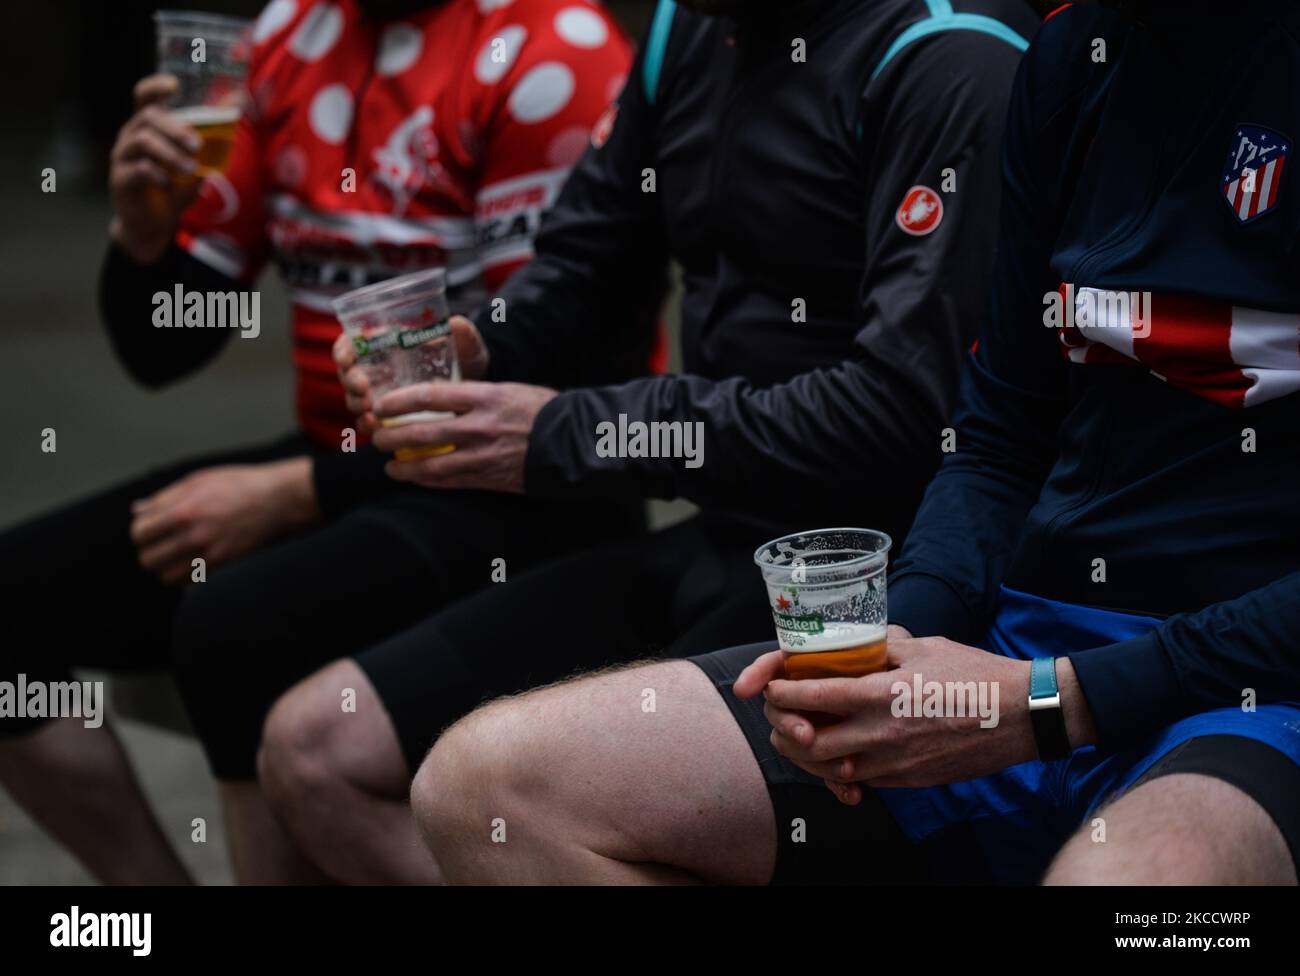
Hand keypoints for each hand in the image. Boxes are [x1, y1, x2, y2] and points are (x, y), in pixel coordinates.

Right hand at [109, 74, 203, 263]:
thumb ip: (212, 136)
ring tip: (190, 169)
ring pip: (142, 141)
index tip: (174, 85)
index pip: (144, 96)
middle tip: (197, 145)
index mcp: (149, 127)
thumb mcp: (197, 161)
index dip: (156, 87)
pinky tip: (170, 184)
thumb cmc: (175, 187)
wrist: (153, 223)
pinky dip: (158, 175)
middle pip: (148, 117)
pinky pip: (138, 169)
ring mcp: (123, 156)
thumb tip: (239, 103)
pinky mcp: (121, 179)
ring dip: (170, 153)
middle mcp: (131, 135)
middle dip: (175, 128)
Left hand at [129, 458, 320, 584]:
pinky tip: (192, 564)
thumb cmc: (239, 485)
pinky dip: (185, 578)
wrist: (278, 500)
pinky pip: (190, 583)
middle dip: (150, 552)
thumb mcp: (199, 480)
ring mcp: (209, 552)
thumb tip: (137, 510)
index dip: (141, 532)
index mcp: (184, 509)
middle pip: (148, 559)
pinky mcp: (224, 563)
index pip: (139, 533)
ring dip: (166, 568)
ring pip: (166, 576)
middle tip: (161, 544)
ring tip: (177, 556)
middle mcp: (194, 534)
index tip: (150, 529)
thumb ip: (165, 497)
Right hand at [333, 315, 489, 431]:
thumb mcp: (468, 347)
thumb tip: (456, 323)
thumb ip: (464, 335)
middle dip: (350, 381)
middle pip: (348, 373)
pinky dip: (368, 424)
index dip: (343, 350)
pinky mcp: (389, 417)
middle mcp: (378, 369)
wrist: (475, 394)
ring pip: (354, 399)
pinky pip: (369, 422)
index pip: (353, 343)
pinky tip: (377, 427)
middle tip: (362, 388)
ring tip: (370, 411)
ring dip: (356, 404)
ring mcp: (381, 394)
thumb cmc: (466, 363)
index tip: (346, 359)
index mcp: (388, 345)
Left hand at [369, 380, 556, 492]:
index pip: (429, 395)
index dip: (399, 401)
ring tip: (389, 466)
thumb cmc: (543, 411)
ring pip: (430, 463)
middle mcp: (478, 426)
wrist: (572, 443)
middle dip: (392, 437)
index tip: (383, 404)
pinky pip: (448, 481)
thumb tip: (444, 397)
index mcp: (484, 397)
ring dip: (404, 466)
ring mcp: (482, 455)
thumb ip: (475, 395)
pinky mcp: (488, 477)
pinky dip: (427, 480)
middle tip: (378, 437)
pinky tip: (414, 478)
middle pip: (422, 432)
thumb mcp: (508, 390)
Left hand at [737, 626, 1045, 799]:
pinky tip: (842, 753)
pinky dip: (842, 770)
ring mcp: (895, 764)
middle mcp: (882, 734)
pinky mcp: (909, 781)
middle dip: (784, 729)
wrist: (1023, 716)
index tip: (771, 685)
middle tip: (782, 714)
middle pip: (808, 744)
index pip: (811, 698)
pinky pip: (861, 780)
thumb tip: (853, 642)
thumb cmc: (975, 674)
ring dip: (809, 755)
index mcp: (881, 694)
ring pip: (829, 770)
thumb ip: (880, 647)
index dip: (780, 692)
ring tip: (806, 734)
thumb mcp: (923, 647)